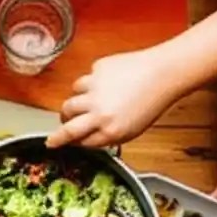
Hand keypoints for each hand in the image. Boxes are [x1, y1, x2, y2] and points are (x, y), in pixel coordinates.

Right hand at [51, 47, 184, 148]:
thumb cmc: (151, 102)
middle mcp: (100, 113)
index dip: (73, 143)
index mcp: (111, 131)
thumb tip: (87, 139)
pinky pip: (83, 81)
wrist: (162, 74)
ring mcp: (95, 91)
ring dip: (72, 107)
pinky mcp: (96, 71)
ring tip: (80, 107)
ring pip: (70, 103)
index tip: (63, 144)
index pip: (81, 142)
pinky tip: (103, 84)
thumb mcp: (132, 130)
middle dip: (57, 135)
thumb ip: (108, 136)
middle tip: (54, 137)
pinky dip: (89, 85)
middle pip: (67, 128)